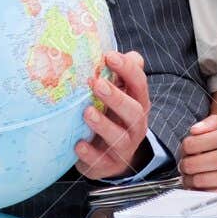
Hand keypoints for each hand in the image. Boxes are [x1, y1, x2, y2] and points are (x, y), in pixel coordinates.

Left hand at [74, 50, 150, 179]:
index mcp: (138, 103)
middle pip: (133, 111)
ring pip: (119, 138)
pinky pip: (100, 161)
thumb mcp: (119, 94)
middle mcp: (135, 125)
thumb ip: (120, 74)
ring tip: (87, 112)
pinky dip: (89, 153)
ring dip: (103, 124)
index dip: (127, 69)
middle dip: (116, 97)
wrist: (111, 157)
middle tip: (96, 83)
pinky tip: (77, 144)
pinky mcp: (107, 164)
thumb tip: (118, 52)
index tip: (109, 56)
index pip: (139, 84)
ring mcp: (123, 147)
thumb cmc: (112, 116)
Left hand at [180, 114, 216, 189]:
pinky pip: (211, 193)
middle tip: (187, 164)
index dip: (185, 147)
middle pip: (193, 164)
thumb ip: (214, 122)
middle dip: (186, 165)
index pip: (193, 144)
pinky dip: (202, 191)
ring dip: (191, 179)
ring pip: (200, 180)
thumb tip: (194, 130)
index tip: (187, 149)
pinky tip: (204, 185)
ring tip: (192, 176)